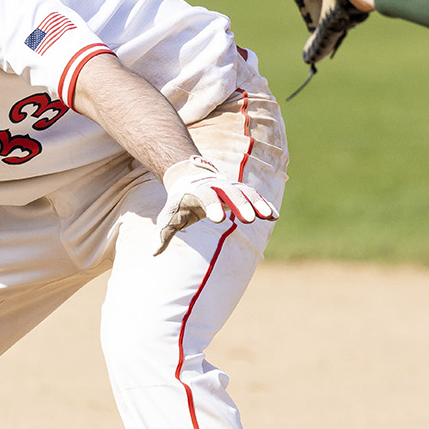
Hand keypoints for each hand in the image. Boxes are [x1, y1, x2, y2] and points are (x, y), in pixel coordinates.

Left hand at [154, 156, 277, 253]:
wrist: (190, 177)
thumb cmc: (181, 201)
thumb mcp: (171, 214)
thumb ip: (165, 232)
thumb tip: (154, 252)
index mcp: (199, 191)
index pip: (207, 198)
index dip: (213, 207)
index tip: (219, 219)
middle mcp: (218, 187)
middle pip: (230, 194)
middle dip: (239, 205)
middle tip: (248, 219)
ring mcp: (231, 187)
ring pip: (246, 194)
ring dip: (257, 204)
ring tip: (267, 217)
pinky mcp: (241, 192)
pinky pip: (255, 197)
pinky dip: (264, 205)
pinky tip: (274, 217)